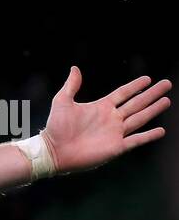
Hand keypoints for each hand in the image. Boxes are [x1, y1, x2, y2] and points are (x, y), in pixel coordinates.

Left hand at [42, 67, 169, 173]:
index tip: (147, 78)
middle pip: (136, 103)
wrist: (53, 151)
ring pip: (139, 118)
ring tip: (166, 101)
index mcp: (101, 107)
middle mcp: (111, 119)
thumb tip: (75, 68)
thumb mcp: (62, 102)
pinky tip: (161, 131)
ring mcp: (115, 133)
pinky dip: (149, 136)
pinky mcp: (116, 147)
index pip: (123, 94)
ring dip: (153, 110)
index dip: (135, 86)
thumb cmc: (55, 127)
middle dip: (151, 94)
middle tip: (166, 84)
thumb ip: (71, 85)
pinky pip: (136, 140)